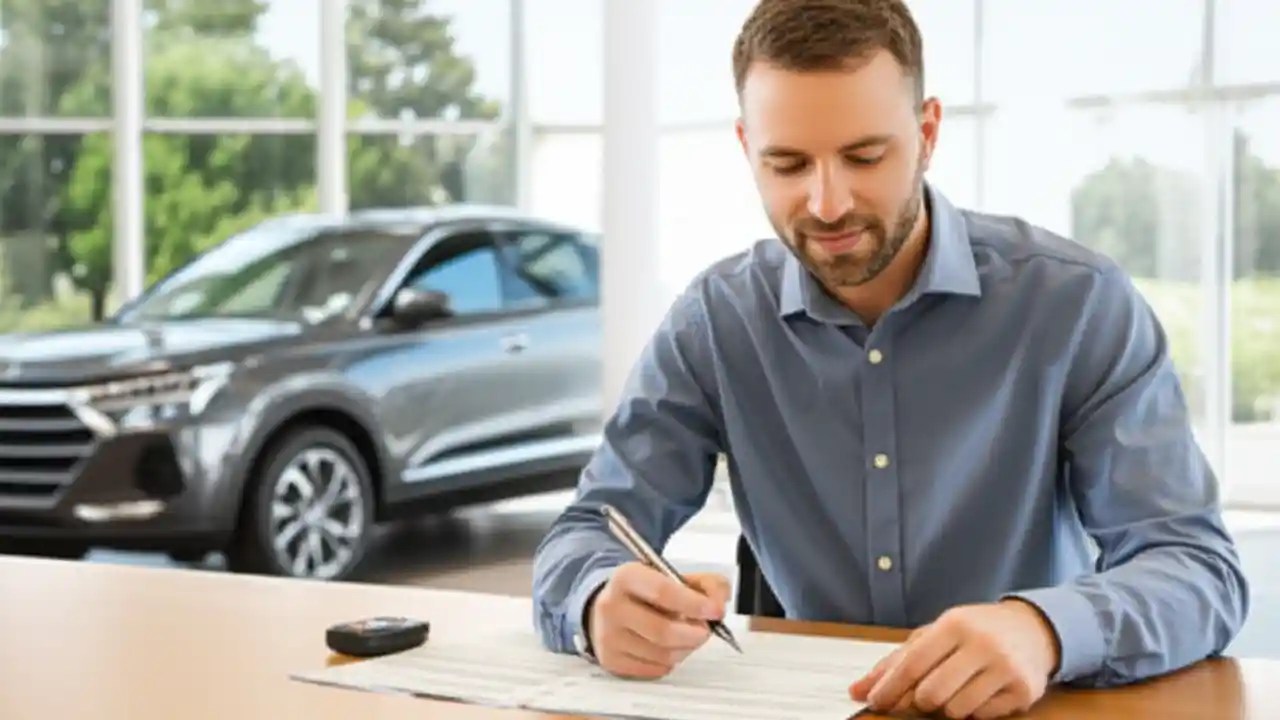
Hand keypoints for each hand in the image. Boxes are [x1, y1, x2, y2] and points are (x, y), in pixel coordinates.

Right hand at [586, 562, 731, 679]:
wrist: (611, 607)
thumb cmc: (646, 592)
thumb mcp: (674, 576)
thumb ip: (705, 584)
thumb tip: (719, 603)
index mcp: (627, 577)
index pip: (663, 592)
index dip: (694, 604)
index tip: (715, 611)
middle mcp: (612, 606)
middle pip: (663, 631)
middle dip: (694, 634)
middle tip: (705, 630)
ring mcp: (609, 636)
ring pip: (662, 654)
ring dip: (685, 649)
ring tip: (687, 636)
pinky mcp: (611, 660)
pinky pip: (655, 669)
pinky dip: (671, 661)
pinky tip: (669, 647)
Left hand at [849, 600, 1059, 718]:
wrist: (1033, 630)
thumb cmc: (973, 632)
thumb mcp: (936, 634)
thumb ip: (896, 662)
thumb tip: (858, 691)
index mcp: (955, 624)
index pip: (913, 663)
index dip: (889, 688)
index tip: (875, 702)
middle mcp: (982, 644)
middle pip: (931, 693)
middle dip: (921, 700)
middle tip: (926, 694)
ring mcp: (1006, 668)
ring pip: (956, 709)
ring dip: (948, 706)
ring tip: (958, 687)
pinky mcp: (1023, 691)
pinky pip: (981, 717)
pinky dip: (973, 710)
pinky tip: (981, 691)